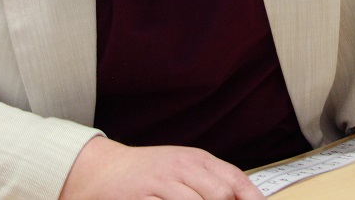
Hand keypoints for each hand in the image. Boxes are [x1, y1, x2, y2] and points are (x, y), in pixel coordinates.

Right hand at [60, 137, 264, 199]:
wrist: (104, 170)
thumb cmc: (151, 172)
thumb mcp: (185, 167)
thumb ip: (214, 180)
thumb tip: (248, 197)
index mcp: (196, 160)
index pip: (233, 179)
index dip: (250, 198)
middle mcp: (180, 168)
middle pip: (218, 194)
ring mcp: (159, 184)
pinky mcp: (141, 199)